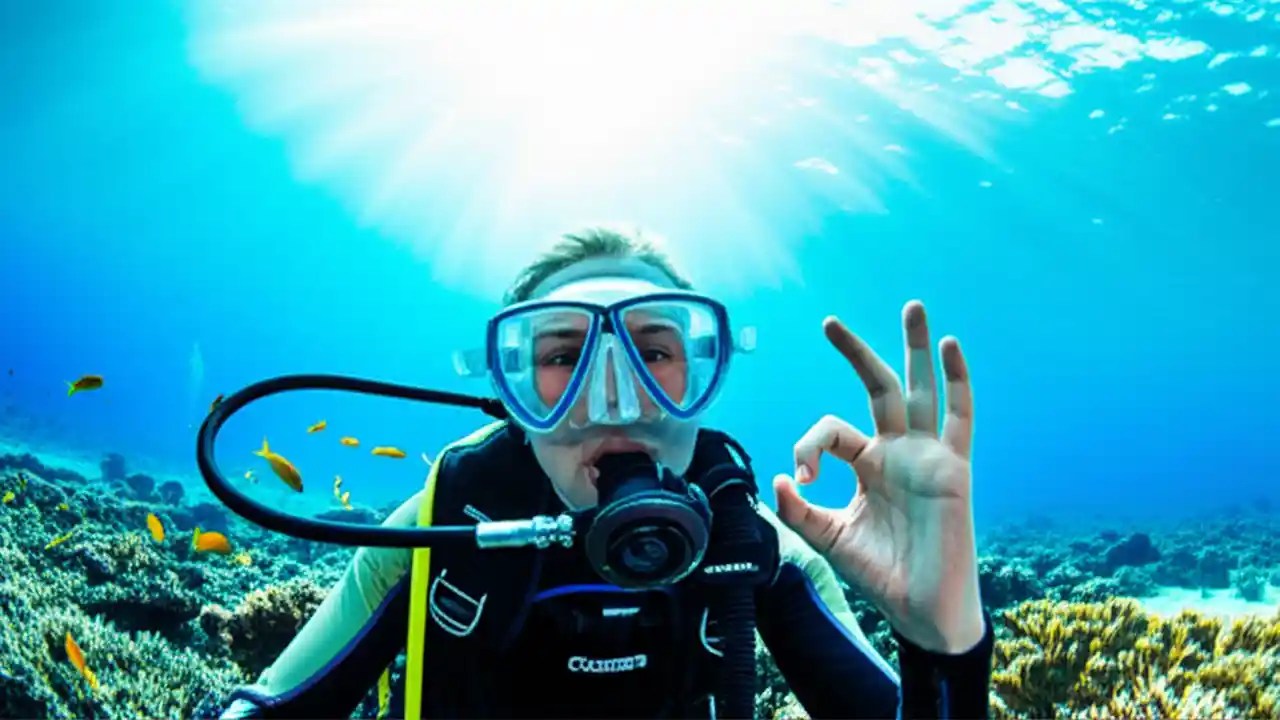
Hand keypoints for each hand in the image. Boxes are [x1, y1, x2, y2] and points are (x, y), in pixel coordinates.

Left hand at [772, 300, 984, 653]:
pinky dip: (958, 381)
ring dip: (916, 347)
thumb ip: (799, 511)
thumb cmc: (881, 573)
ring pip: (920, 390)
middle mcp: (897, 451)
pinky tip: (951, 346)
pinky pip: (960, 418)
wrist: (921, 610)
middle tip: (829, 321)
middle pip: (877, 388)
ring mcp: (927, 456)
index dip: (808, 445)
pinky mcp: (954, 468)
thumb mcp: (828, 538)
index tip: (799, 478)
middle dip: (855, 353)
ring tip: (912, 306)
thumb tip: (776, 478)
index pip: (832, 430)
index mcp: (867, 464)